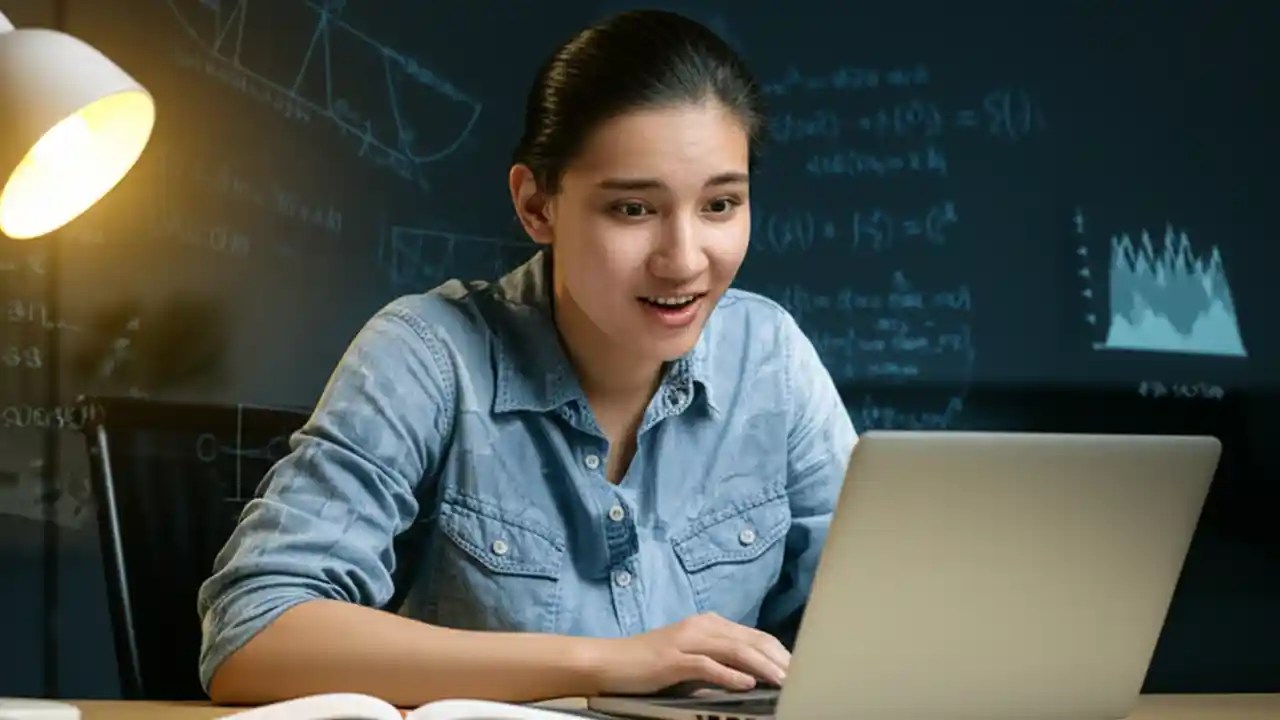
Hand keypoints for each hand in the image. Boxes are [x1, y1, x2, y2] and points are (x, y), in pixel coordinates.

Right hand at [587, 612, 789, 695]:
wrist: (610, 662)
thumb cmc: (650, 664)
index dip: (780, 653)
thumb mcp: (691, 659)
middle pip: (751, 641)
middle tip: (801, 678)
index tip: (799, 670)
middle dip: (779, 660)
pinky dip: (729, 675)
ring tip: (784, 682)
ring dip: (763, 668)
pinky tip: (747, 685)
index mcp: (709, 624)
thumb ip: (719, 662)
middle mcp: (701, 626)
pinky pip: (707, 665)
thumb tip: (753, 678)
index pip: (755, 636)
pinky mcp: (673, 659)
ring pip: (735, 650)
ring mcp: (687, 641)